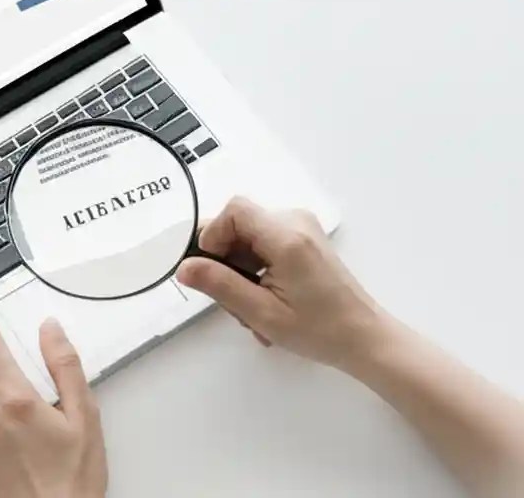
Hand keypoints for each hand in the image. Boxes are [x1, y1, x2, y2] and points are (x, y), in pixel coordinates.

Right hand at [176, 196, 386, 370]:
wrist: (365, 338)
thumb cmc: (318, 329)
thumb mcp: (261, 312)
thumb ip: (219, 285)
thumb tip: (184, 267)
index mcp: (286, 236)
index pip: (234, 210)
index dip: (213, 235)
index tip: (211, 268)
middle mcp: (296, 222)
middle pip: (239, 223)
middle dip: (225, 259)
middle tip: (230, 299)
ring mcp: (303, 229)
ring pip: (249, 236)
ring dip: (240, 269)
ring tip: (250, 307)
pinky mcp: (305, 240)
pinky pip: (264, 243)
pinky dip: (255, 268)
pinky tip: (263, 299)